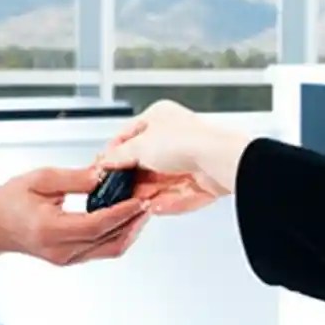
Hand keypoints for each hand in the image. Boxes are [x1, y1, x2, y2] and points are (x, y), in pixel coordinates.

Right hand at [0, 166, 151, 265]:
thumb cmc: (8, 201)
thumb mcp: (40, 179)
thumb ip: (75, 178)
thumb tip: (104, 175)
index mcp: (52, 230)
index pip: (98, 224)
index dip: (124, 211)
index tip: (140, 199)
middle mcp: (62, 250)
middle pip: (111, 240)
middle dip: (134, 220)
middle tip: (149, 200)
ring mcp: (67, 258)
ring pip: (111, 248)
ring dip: (129, 228)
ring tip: (141, 208)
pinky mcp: (70, 259)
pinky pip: (102, 249)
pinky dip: (117, 233)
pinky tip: (124, 216)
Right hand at [94, 100, 251, 214]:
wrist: (219, 160)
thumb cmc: (187, 141)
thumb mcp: (140, 146)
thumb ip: (119, 155)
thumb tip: (107, 160)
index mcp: (161, 117)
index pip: (130, 134)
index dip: (116, 151)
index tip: (105, 165)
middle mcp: (176, 136)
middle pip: (146, 160)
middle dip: (132, 177)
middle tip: (118, 189)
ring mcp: (190, 159)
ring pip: (161, 180)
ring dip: (147, 192)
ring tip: (134, 202)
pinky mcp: (202, 181)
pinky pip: (178, 193)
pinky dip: (166, 201)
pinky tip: (154, 207)